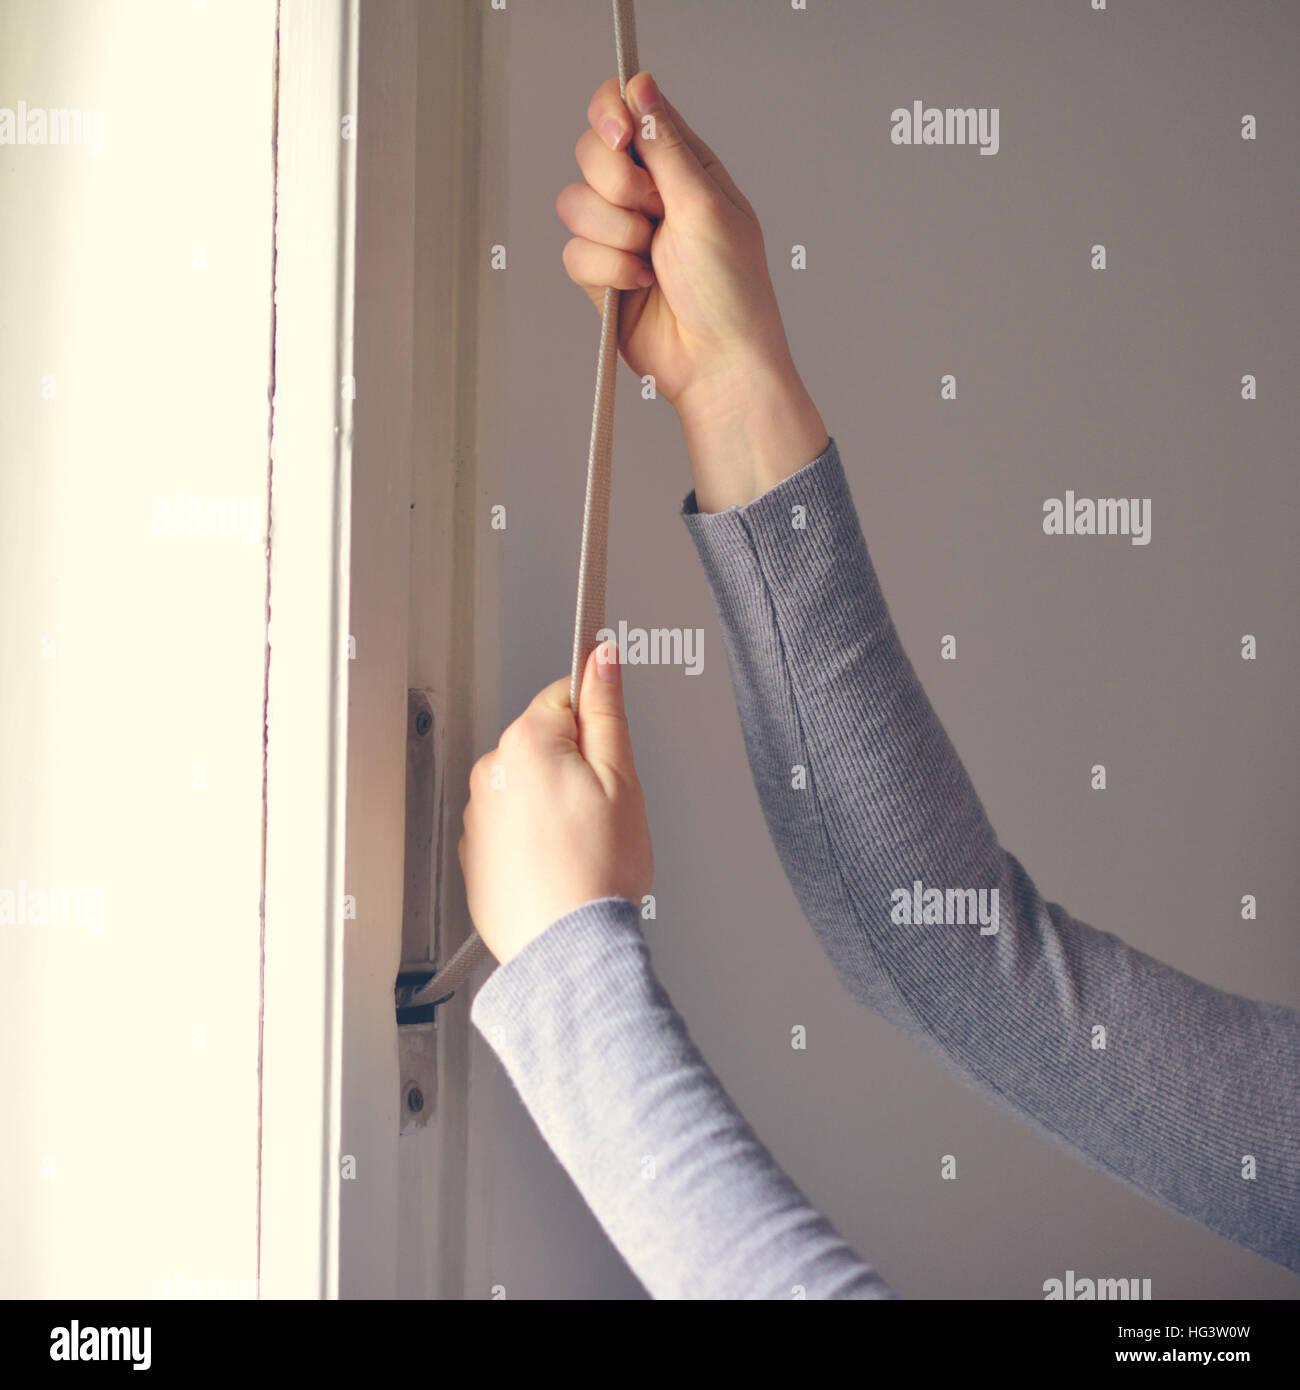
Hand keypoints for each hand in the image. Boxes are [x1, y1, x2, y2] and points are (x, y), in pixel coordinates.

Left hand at [458, 642, 653, 964]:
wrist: (566, 946)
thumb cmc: (595, 871)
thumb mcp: (621, 778)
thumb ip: (607, 710)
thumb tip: (601, 657)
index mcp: (526, 743)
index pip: (565, 695)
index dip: (598, 724)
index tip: (610, 753)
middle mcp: (491, 772)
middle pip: (546, 742)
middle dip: (577, 766)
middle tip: (602, 810)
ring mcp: (477, 814)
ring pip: (529, 785)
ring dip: (554, 802)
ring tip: (581, 843)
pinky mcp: (474, 851)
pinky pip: (512, 825)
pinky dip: (534, 836)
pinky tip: (558, 862)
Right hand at [557, 71, 828, 512]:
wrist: (716, 362)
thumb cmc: (731, 290)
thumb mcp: (705, 204)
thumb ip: (665, 145)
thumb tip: (640, 85)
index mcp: (681, 166)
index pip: (627, 111)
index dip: (611, 114)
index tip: (621, 137)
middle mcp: (648, 195)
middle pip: (592, 152)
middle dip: (617, 186)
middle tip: (653, 215)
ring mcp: (621, 234)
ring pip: (574, 204)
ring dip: (614, 234)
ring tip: (651, 259)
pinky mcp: (601, 275)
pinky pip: (574, 253)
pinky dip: (607, 271)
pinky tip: (640, 286)